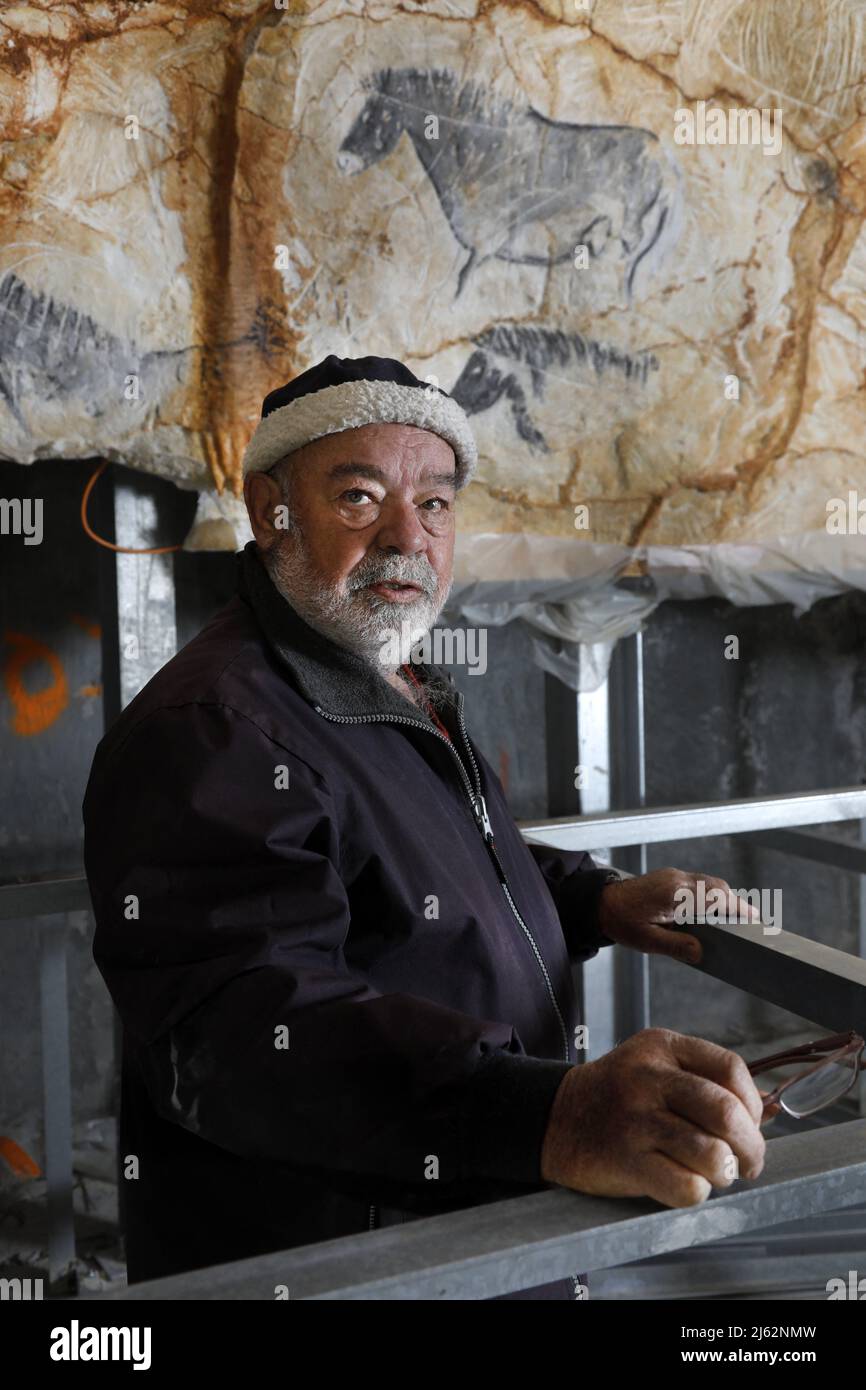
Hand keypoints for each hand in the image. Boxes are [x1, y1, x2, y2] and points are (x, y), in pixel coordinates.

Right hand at [540, 1028, 768, 1206]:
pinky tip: (686, 1184)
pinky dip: (696, 1191)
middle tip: (748, 1163)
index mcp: (662, 1047)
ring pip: (711, 1153)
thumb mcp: (654, 1066)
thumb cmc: (616, 1097)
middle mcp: (648, 1078)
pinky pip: (685, 1186)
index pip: (731, 1069)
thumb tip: (768, 1110)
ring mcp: (635, 1119)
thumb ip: (704, 1081)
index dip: (753, 1103)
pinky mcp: (624, 1159)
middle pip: (726, 1112)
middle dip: (751, 1146)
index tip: (749, 1125)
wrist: (553, 1117)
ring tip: (715, 1173)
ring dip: (724, 1171)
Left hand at [596, 867, 760, 964]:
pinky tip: (712, 909)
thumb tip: (701, 952)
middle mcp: (676, 880)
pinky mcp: (670, 877)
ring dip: (723, 896)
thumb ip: (676, 946)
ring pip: (708, 882)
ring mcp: (673, 876)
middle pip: (716, 885)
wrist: (601, 903)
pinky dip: (710, 893)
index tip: (753, 916)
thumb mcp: (647, 941)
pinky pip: (698, 882)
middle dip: (734, 901)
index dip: (736, 906)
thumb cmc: (622, 922)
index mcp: (674, 895)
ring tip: (734, 917)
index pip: (714, 897)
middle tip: (750, 920)